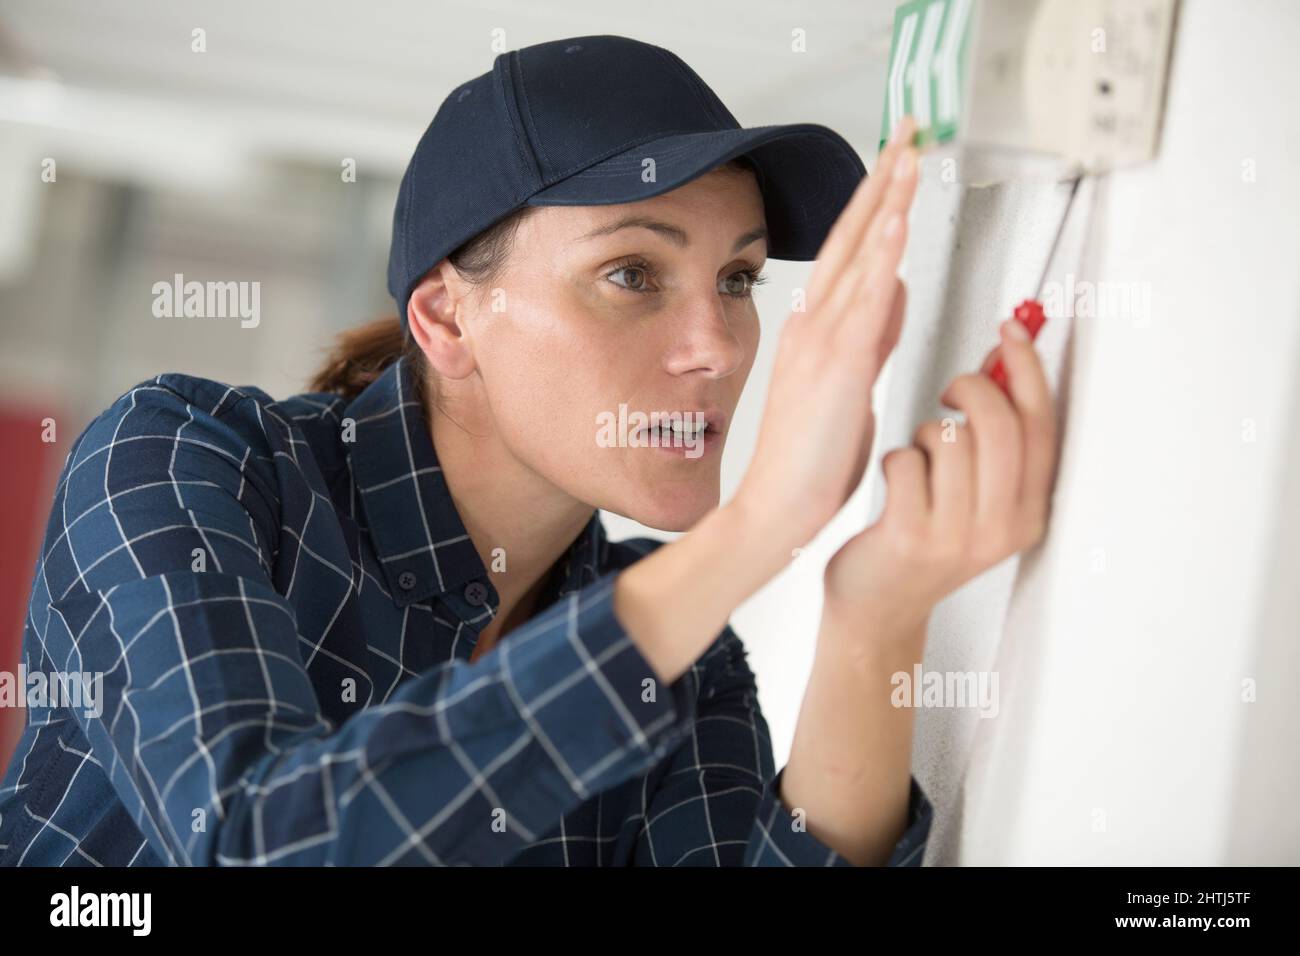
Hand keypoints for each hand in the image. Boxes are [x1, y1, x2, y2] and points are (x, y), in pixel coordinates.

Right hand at [733, 116, 919, 555]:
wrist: (778, 507)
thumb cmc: (811, 456)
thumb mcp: (851, 381)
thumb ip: (873, 331)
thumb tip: (895, 283)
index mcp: (817, 328)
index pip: (852, 250)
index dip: (877, 201)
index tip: (900, 161)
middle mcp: (813, 323)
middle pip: (852, 236)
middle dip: (882, 180)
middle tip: (908, 132)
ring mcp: (820, 341)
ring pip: (857, 256)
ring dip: (885, 201)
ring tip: (909, 154)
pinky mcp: (835, 367)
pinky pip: (863, 299)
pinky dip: (880, 254)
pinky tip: (898, 219)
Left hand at [823, 316, 1061, 635]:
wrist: (879, 605)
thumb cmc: (922, 539)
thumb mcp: (977, 495)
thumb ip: (997, 434)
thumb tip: (1005, 360)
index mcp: (1027, 513)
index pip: (1041, 426)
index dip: (1026, 370)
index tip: (1011, 332)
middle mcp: (1001, 528)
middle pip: (999, 424)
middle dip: (970, 390)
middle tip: (949, 391)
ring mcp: (957, 535)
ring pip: (948, 438)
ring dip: (924, 434)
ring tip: (918, 458)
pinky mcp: (911, 536)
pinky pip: (906, 461)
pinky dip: (894, 459)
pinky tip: (894, 482)